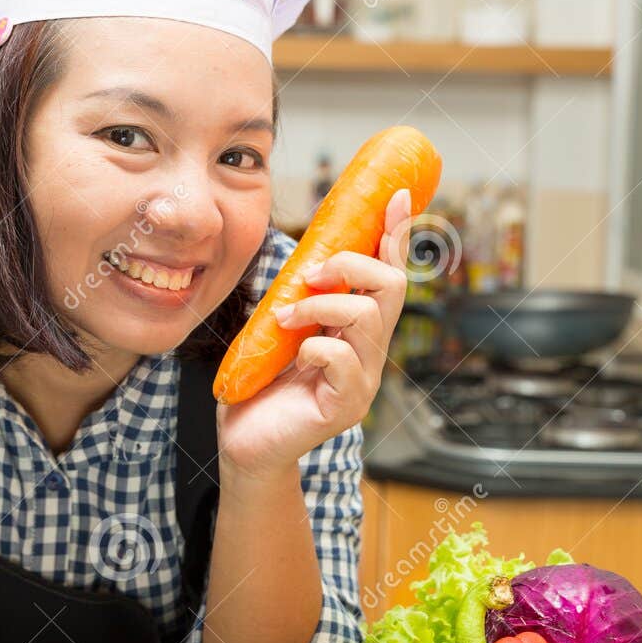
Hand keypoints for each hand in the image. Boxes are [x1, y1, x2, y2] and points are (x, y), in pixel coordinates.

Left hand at [216, 188, 411, 478]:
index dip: (395, 235)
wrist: (244, 445)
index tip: (397, 197)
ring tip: (285, 317)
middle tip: (309, 274)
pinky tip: (295, 356)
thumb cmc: (259, 387)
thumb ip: (301, 298)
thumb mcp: (281, 328)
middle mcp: (369, 354)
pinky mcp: (345, 406)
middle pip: (391, 287)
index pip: (387, 276)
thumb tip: (305, 256)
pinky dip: (313, 345)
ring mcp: (362, 382)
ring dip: (319, 305)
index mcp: (357, 332)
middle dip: (351, 265)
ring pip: (366, 315)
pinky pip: (340, 357)